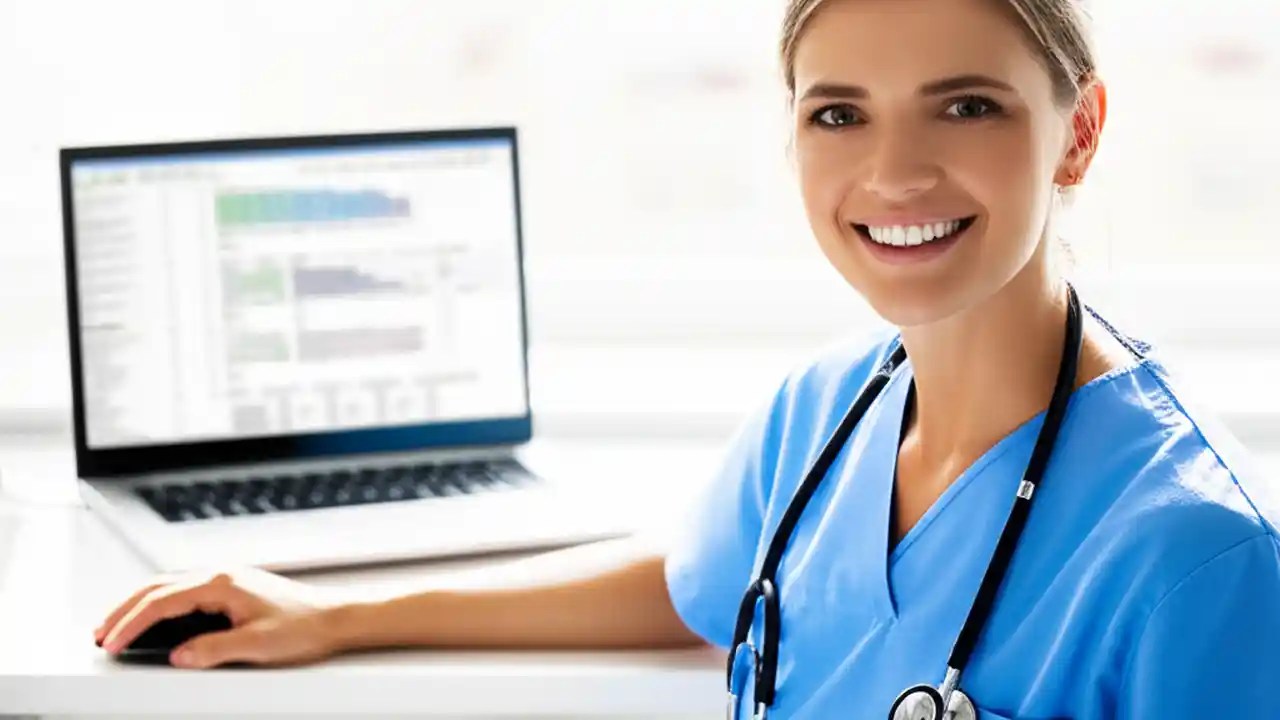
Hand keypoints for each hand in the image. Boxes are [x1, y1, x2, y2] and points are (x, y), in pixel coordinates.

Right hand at [95, 567, 347, 668]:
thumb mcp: (256, 646)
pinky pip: (185, 592)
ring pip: (170, 587)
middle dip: (125, 610)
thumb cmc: (305, 627)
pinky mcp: (233, 591)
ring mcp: (227, 581)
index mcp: (222, 585)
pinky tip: (156, 620)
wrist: (336, 617)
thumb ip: (212, 650)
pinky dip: (162, 605)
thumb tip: (177, 656)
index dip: (132, 624)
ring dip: (141, 605)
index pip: (162, 601)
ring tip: (119, 627)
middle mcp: (221, 576)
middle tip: (101, 634)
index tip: (112, 643)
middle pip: (159, 587)